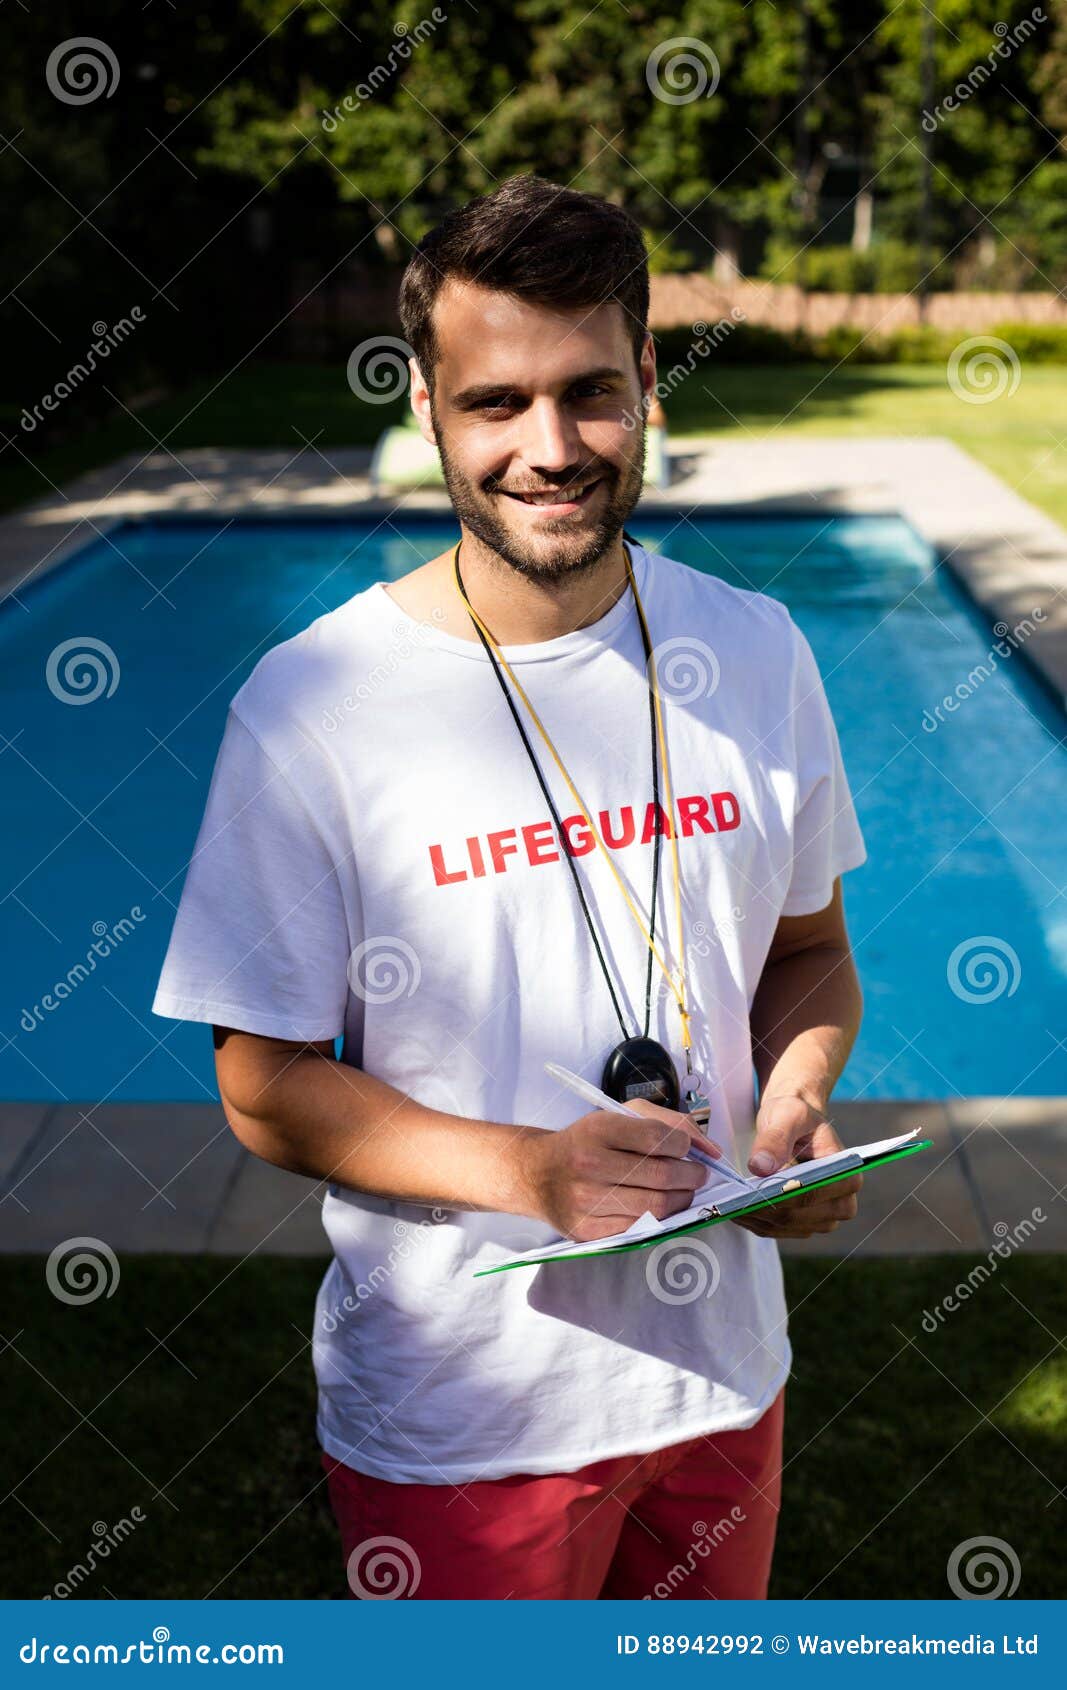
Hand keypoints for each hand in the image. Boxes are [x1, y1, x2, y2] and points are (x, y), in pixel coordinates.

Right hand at [521, 1101, 722, 1242]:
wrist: (538, 1174)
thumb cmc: (587, 1141)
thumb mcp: (618, 1116)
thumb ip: (668, 1122)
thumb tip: (711, 1149)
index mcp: (597, 1129)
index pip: (658, 1138)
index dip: (684, 1144)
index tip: (687, 1148)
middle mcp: (589, 1164)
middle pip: (663, 1175)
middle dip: (693, 1174)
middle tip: (698, 1173)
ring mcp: (587, 1201)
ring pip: (657, 1206)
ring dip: (683, 1198)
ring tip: (684, 1189)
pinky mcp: (587, 1230)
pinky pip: (641, 1227)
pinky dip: (660, 1217)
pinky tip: (661, 1205)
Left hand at [733, 1095, 861, 1239]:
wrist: (792, 1124)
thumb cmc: (795, 1116)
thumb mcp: (787, 1116)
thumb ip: (775, 1138)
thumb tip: (760, 1167)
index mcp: (847, 1175)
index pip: (814, 1193)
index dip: (784, 1195)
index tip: (754, 1191)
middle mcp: (841, 1203)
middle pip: (798, 1215)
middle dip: (764, 1208)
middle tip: (732, 1200)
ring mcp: (822, 1218)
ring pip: (784, 1226)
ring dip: (755, 1217)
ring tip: (728, 1204)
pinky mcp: (802, 1224)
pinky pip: (775, 1229)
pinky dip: (753, 1221)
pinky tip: (734, 1208)